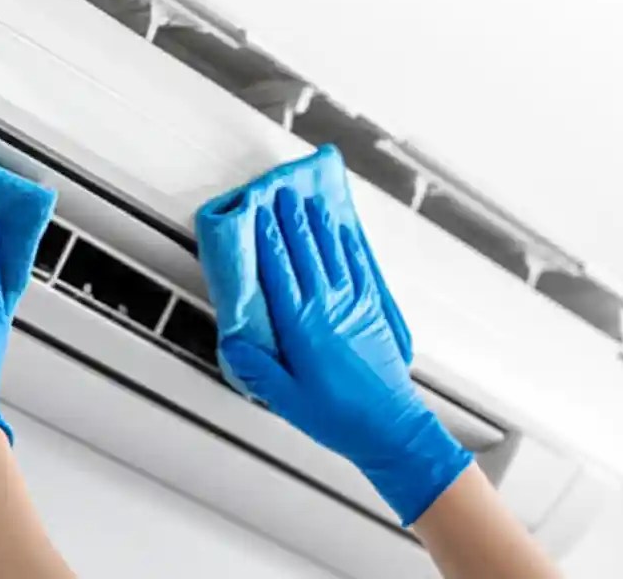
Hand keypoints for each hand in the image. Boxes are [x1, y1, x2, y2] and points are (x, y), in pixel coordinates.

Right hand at [219, 188, 470, 523]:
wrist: (390, 427)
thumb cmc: (338, 416)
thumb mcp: (287, 399)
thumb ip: (258, 368)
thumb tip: (232, 341)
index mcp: (302, 327)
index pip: (280, 272)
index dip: (268, 240)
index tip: (258, 215)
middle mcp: (328, 308)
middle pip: (306, 253)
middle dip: (293, 221)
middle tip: (282, 195)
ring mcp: (354, 306)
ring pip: (334, 254)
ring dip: (320, 227)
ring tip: (310, 203)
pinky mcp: (372, 312)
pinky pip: (359, 269)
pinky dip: (349, 247)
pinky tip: (344, 234)